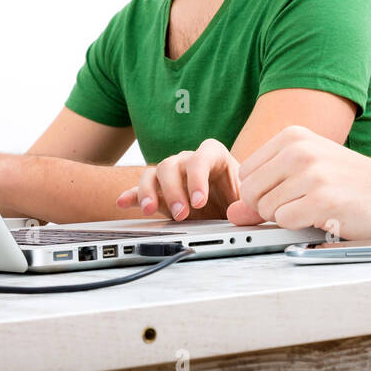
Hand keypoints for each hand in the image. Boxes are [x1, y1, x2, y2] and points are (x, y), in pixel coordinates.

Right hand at [117, 138, 242, 221]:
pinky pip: (139, 189)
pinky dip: (131, 196)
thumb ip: (247, 202)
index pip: (202, 156)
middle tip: (183, 215)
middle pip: (172, 164)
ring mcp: (171, 175)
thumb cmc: (238, 197)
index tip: (200, 201)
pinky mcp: (158, 192)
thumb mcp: (247, 198)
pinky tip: (123, 203)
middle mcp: (189, 161)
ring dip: (150, 192)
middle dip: (174, 191)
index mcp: (214, 155)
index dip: (198, 177)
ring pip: (153, 173)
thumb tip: (244, 211)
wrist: (228, 207)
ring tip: (150, 211)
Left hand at [237, 125, 370, 239]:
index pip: (245, 173)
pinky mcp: (323, 199)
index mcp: (293, 137)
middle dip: (268, 208)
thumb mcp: (308, 173)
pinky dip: (301, 227)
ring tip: (315, 209)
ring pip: (266, 209)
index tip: (286, 195)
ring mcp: (312, 173)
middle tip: (300, 206)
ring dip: (288, 218)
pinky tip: (323, 217)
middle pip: (250, 192)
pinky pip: (285, 222)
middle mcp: (299, 150)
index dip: (260, 193)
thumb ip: (267, 190)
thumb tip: (234, 211)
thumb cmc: (354, 182)